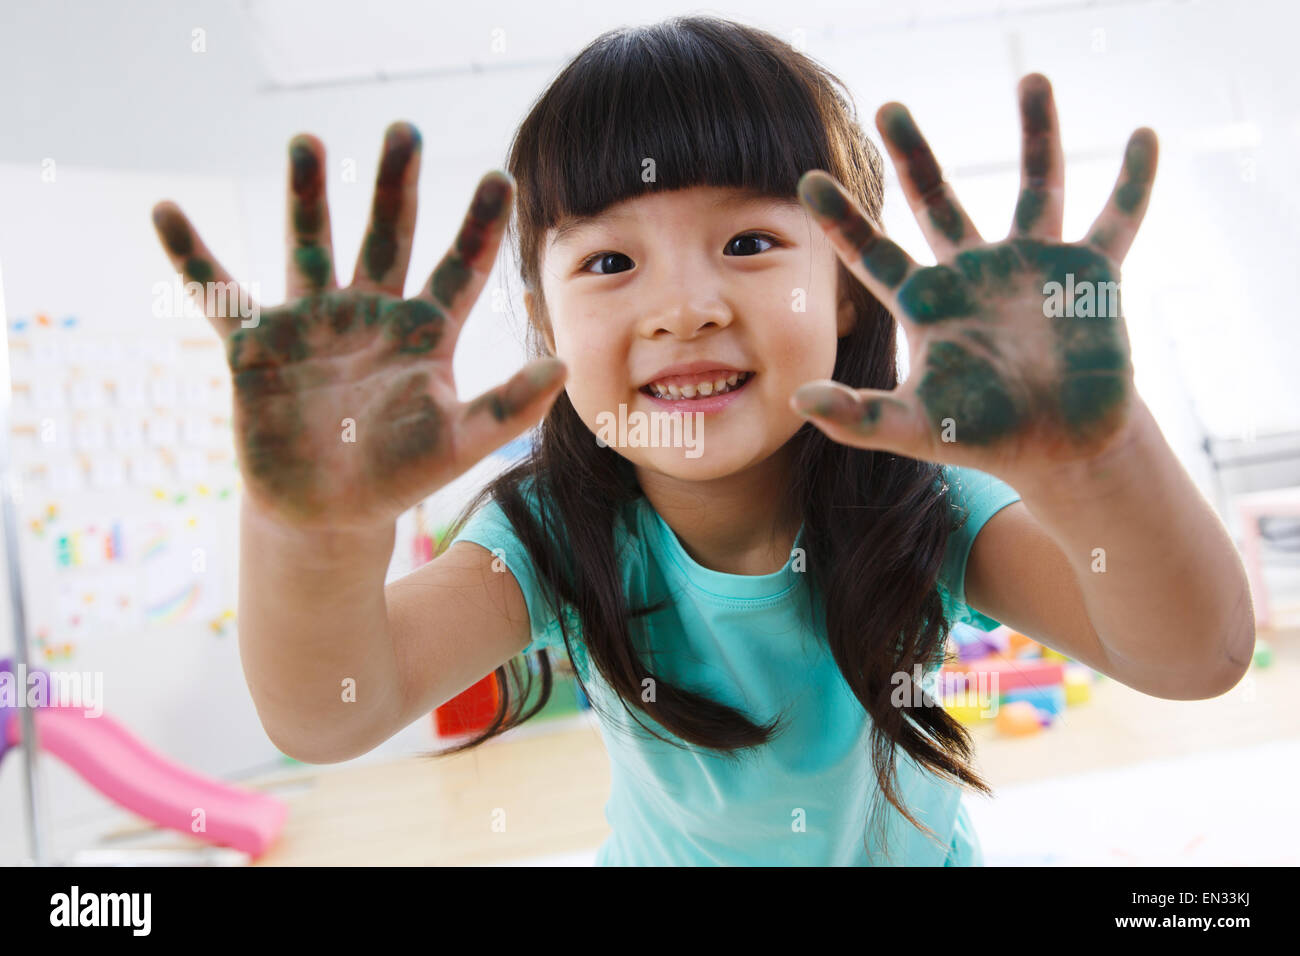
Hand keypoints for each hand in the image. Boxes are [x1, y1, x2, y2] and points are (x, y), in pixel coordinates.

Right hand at [151, 123, 565, 528]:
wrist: (327, 513)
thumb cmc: (397, 476)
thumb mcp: (457, 442)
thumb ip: (506, 407)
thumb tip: (562, 366)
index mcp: (421, 333)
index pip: (457, 268)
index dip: (478, 226)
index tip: (499, 177)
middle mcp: (369, 315)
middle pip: (386, 235)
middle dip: (396, 184)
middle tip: (405, 129)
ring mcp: (311, 324)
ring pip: (309, 246)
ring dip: (306, 196)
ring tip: (308, 140)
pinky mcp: (256, 346)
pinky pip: (219, 293)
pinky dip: (191, 257)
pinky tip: (166, 211)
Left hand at [790, 74, 1156, 490]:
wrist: (1062, 449)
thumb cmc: (986, 436)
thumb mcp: (916, 426)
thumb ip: (860, 416)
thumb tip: (800, 400)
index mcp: (929, 302)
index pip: (874, 252)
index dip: (843, 219)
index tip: (809, 179)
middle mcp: (975, 272)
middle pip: (938, 200)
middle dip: (914, 154)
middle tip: (888, 108)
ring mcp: (1032, 266)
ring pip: (1035, 186)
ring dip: (1036, 133)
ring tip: (1033, 78)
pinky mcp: (1089, 274)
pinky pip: (1116, 217)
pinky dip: (1133, 181)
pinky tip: (1145, 137)